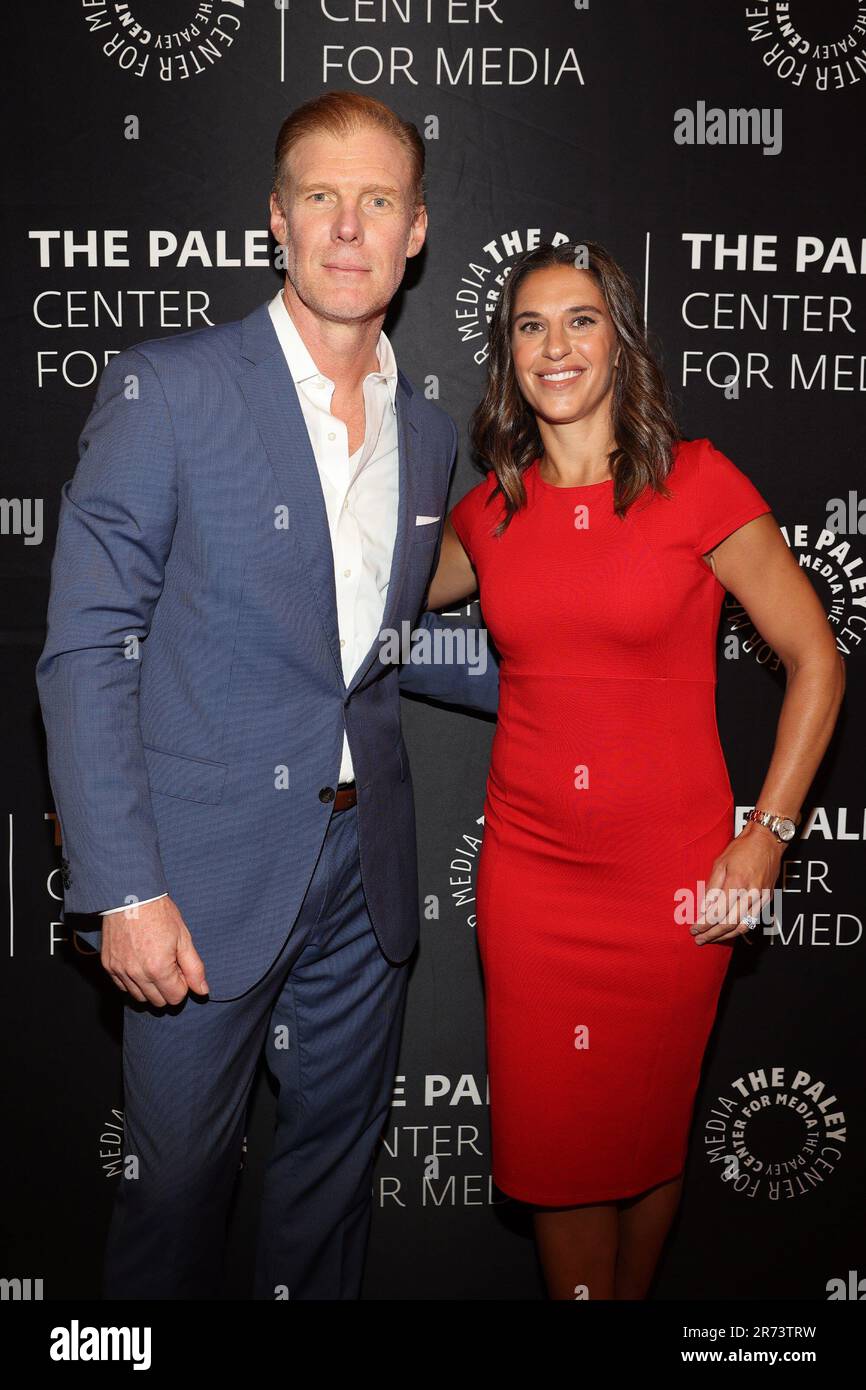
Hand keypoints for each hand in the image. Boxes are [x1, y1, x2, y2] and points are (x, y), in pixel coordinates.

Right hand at [101, 895, 208, 1004]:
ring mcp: (120, 971)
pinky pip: (123, 987)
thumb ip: (194, 968)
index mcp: (158, 968)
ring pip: (139, 997)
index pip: (175, 997)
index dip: (182, 984)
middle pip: (158, 1001)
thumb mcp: (184, 939)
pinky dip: (133, 982)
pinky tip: (140, 964)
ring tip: (154, 964)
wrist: (130, 895)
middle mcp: (137, 974)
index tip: (180, 967)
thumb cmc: (159, 913)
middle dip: (167, 988)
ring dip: (150, 987)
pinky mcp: (108, 966)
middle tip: (169, 965)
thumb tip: (202, 991)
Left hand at [691, 822, 784, 946]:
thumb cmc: (742, 849)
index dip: (704, 924)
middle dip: (712, 934)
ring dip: (725, 936)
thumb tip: (704, 908)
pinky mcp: (767, 900)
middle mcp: (750, 893)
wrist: (767, 841)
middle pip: (729, 923)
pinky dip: (739, 929)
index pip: (717, 912)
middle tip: (699, 939)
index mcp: (736, 883)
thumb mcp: (720, 864)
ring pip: (742, 926)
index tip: (694, 929)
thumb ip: (712, 888)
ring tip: (711, 939)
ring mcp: (761, 898)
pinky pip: (753, 921)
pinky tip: (728, 932)